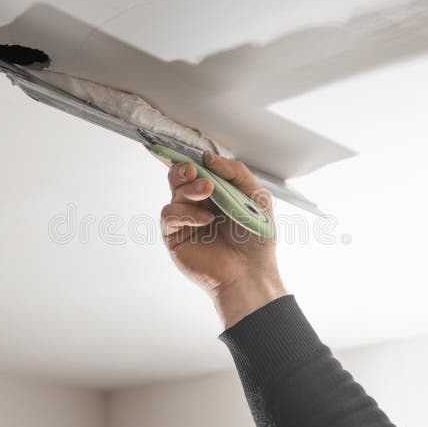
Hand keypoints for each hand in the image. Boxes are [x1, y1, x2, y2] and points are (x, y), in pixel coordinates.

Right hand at [159, 152, 286, 327]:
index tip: (194, 153)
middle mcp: (198, 203)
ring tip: (207, 192)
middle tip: (196, 171)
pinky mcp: (174, 236)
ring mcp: (185, 219)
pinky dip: (186, 212)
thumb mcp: (257, 197)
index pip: (199, 168)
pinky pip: (170, 215)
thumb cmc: (256, 240)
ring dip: (190, 188)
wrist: (250, 273)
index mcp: (217, 192)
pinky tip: (204, 219)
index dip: (192, 158)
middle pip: (179, 175)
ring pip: (174, 191)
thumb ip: (236, 173)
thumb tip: (209, 158)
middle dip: (185, 168)